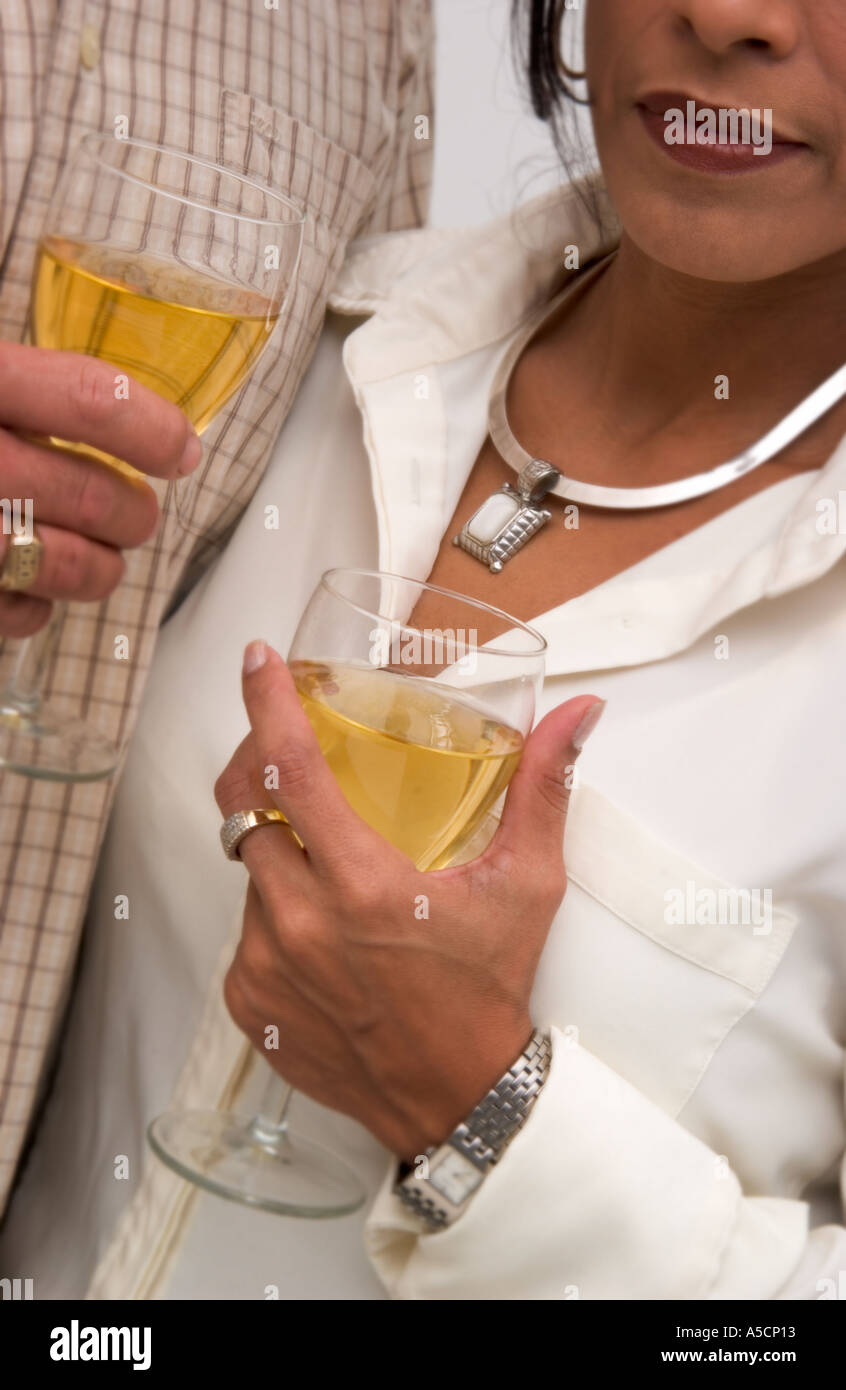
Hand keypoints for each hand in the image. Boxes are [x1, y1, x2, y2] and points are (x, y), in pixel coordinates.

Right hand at [0, 342, 202, 634]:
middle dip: (133, 514)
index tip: (182, 451)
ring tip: (100, 559)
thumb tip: (120, 405)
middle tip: (137, 517)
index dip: (154, 430)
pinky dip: (39, 603)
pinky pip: (20, 610)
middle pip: (92, 493)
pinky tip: (32, 583)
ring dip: (100, 568)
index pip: (91, 402)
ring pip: (65, 563)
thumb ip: (29, 385)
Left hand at [214, 641, 603, 1161]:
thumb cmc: (489, 991)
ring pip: (246, 873)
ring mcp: (265, 967)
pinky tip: (323, 934)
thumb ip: (542, 791)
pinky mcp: (248, 1002)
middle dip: (259, 771)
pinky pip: (243, 931)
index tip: (256, 662)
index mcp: (364, 886)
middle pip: (244, 811)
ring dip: (278, 853)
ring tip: (333, 872)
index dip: (266, 704)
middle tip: (291, 760)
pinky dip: (274, 914)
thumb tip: (575, 715)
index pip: (292, 769)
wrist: (457, 1100)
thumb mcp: (526, 886)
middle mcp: (301, 925)